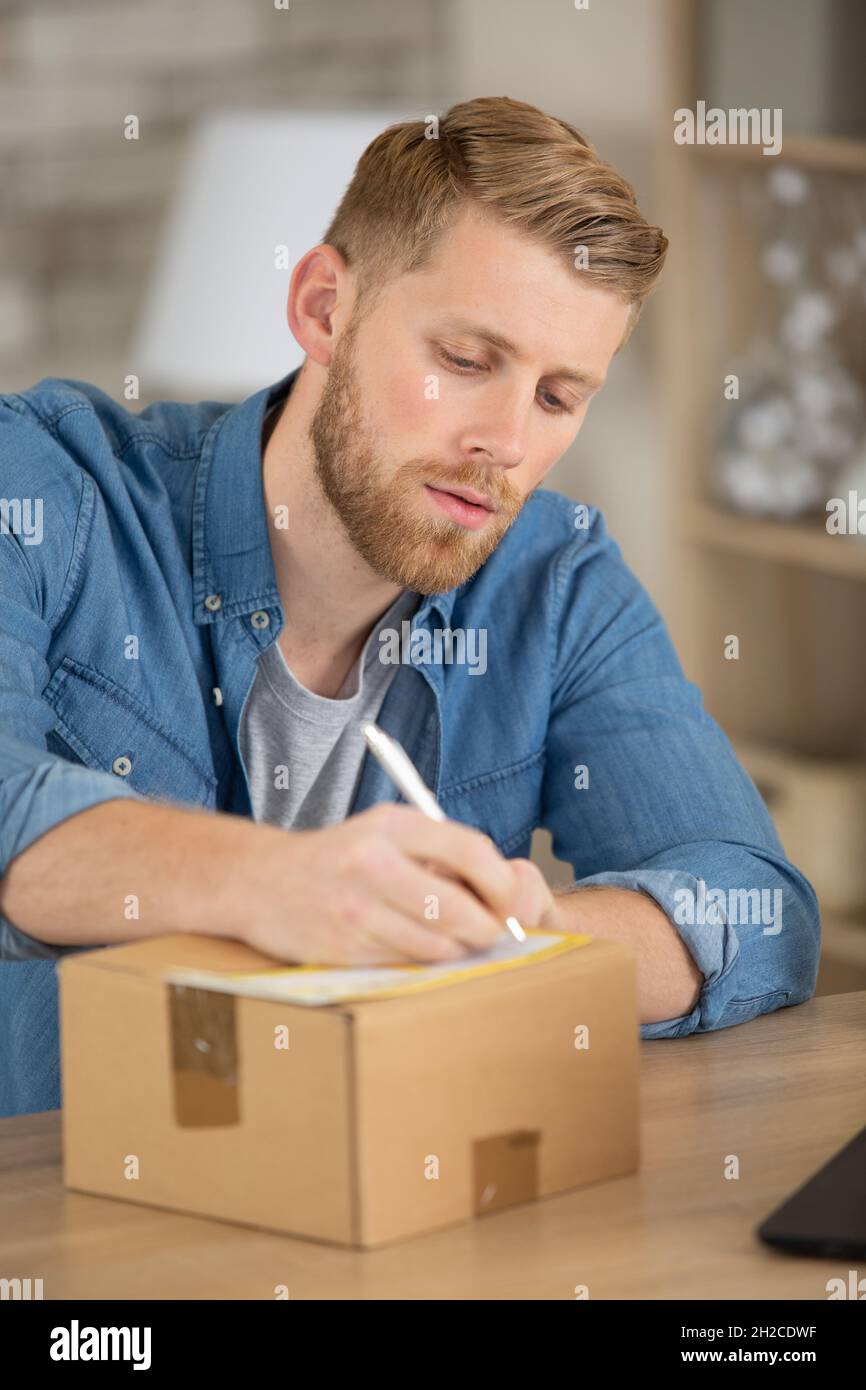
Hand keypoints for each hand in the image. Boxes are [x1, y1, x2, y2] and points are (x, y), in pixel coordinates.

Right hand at [241, 803, 557, 965]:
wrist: (259, 881)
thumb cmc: (339, 856)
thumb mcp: (384, 831)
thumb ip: (439, 852)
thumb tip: (503, 889)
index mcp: (391, 826)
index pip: (470, 851)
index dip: (501, 882)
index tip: (511, 898)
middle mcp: (373, 864)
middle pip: (459, 909)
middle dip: (488, 927)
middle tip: (494, 931)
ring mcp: (356, 910)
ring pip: (437, 945)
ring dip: (457, 948)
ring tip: (454, 937)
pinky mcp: (344, 948)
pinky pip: (406, 963)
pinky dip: (421, 960)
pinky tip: (413, 944)